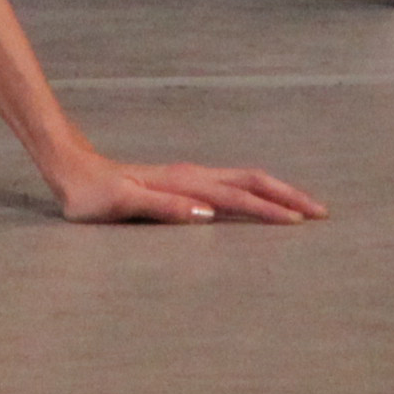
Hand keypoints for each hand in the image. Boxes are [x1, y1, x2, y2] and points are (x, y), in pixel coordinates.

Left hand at [52, 151, 324, 226]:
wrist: (71, 170)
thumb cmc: (92, 195)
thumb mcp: (121, 204)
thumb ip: (163, 207)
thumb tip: (207, 213)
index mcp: (184, 183)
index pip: (238, 197)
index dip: (269, 210)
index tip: (300, 224)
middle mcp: (193, 175)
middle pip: (252, 181)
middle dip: (288, 196)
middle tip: (322, 213)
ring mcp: (191, 176)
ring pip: (245, 180)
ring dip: (277, 192)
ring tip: (305, 209)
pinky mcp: (185, 182)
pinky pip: (233, 185)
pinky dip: (258, 193)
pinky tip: (262, 205)